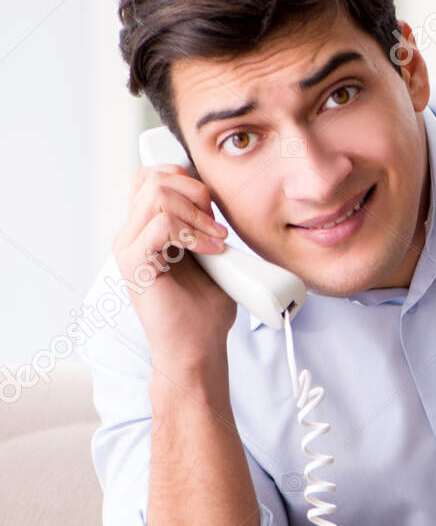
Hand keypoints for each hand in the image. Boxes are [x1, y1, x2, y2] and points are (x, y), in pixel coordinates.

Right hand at [113, 162, 235, 369]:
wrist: (197, 348)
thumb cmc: (204, 309)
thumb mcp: (209, 256)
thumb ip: (202, 225)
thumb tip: (215, 199)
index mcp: (144, 229)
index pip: (151, 176)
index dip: (187, 182)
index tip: (213, 213)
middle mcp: (130, 234)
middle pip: (153, 178)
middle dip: (195, 193)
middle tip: (216, 227)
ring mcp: (129, 248)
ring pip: (157, 195)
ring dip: (197, 213)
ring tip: (216, 241)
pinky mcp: (135, 264)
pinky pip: (160, 225)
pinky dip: (192, 233)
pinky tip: (211, 251)